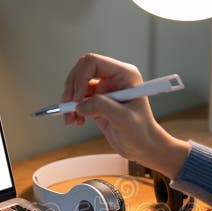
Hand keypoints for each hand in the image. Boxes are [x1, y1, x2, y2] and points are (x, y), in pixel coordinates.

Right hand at [61, 53, 190, 178]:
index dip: (81, 78)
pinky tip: (77, 121)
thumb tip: (79, 105)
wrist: (143, 147)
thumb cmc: (141, 132)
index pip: (94, 63)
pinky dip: (73, 110)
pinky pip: (78, 100)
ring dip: (69, 102)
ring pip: (77, 86)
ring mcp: (104, 90)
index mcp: (124, 74)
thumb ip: (103, 107)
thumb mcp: (124, 119)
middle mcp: (113, 78)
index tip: (77, 99)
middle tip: (68, 107)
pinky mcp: (97, 102)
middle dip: (72, 89)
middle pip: (81, 71)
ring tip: (70, 119)